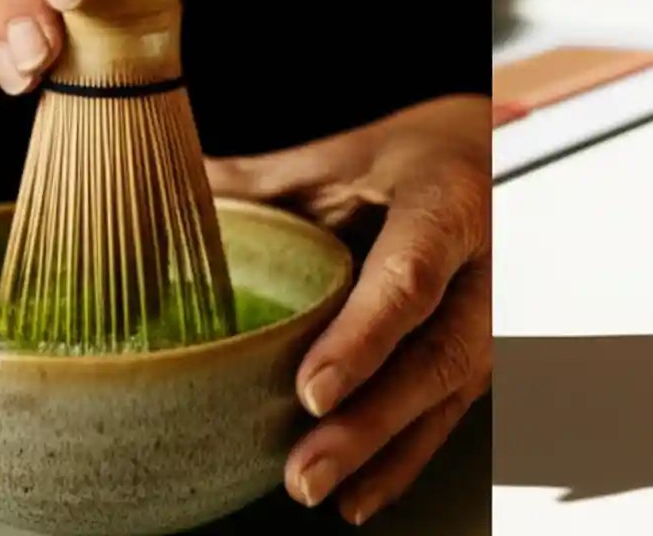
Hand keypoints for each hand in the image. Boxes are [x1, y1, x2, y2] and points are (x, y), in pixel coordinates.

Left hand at [205, 95, 491, 524]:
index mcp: (445, 203)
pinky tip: (359, 495)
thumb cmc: (404, 161)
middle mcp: (481, 267)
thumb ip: (261, 185)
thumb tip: (165, 196)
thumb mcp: (338, 157)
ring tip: (320, 488)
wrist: (477, 160)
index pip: (412, 276)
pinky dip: (402, 461)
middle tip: (307, 467)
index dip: (366, 337)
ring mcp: (488, 315)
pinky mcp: (477, 351)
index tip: (312, 389)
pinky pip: (447, 414)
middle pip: (436, 355)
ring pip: (447, 395)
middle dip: (372, 421)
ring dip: (384, 453)